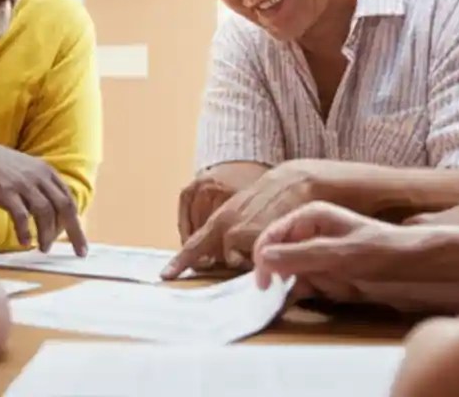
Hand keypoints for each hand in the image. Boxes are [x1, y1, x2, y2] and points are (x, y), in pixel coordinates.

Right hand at [0, 141, 87, 254]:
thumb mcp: (27, 169)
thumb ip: (42, 185)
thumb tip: (54, 211)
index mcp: (47, 171)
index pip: (69, 200)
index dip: (76, 223)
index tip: (80, 242)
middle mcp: (39, 176)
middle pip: (64, 207)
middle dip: (74, 232)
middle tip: (78, 252)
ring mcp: (23, 184)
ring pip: (45, 213)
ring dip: (47, 234)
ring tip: (44, 248)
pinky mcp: (6, 192)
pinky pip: (21, 215)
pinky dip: (24, 231)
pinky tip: (24, 242)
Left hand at [162, 160, 327, 278]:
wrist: (293, 182)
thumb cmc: (272, 199)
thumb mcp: (243, 211)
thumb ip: (230, 231)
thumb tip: (225, 254)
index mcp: (220, 219)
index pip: (194, 244)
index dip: (180, 262)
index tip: (165, 275)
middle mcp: (224, 228)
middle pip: (218, 260)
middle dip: (227, 262)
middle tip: (245, 250)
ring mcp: (239, 235)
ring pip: (238, 263)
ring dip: (249, 261)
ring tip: (267, 244)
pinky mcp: (256, 243)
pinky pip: (257, 264)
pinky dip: (265, 261)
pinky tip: (276, 245)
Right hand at [251, 201, 458, 312]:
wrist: (425, 270)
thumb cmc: (386, 252)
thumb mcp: (342, 254)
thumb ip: (302, 256)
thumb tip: (263, 258)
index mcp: (314, 217)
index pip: (275, 233)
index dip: (263, 253)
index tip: (262, 280)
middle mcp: (314, 235)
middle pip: (278, 252)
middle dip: (271, 270)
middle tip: (267, 293)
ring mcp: (322, 258)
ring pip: (289, 271)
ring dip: (283, 284)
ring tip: (277, 299)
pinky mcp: (331, 278)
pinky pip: (305, 286)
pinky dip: (297, 294)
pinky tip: (294, 302)